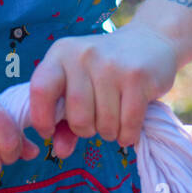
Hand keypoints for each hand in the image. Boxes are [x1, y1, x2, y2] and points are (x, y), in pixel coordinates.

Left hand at [28, 23, 179, 158]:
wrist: (151, 41)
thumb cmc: (106, 70)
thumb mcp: (79, 84)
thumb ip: (64, 119)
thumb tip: (60, 152)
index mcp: (61, 53)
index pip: (40, 90)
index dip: (42, 119)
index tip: (50, 131)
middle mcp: (83, 55)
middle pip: (77, 117)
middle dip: (86, 130)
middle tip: (96, 120)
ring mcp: (111, 65)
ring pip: (104, 124)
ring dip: (110, 132)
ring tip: (115, 117)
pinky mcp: (137, 77)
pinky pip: (128, 125)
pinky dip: (128, 134)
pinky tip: (130, 125)